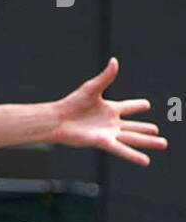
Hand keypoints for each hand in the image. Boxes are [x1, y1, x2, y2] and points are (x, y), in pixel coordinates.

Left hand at [50, 57, 167, 165]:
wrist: (58, 119)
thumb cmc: (71, 104)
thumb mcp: (92, 89)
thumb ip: (106, 77)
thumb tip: (114, 61)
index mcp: (109, 109)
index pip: (128, 107)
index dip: (137, 106)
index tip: (146, 105)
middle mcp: (110, 123)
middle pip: (133, 127)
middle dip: (146, 130)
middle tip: (158, 132)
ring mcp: (108, 133)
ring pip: (132, 139)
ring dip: (147, 142)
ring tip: (163, 144)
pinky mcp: (103, 142)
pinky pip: (122, 149)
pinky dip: (133, 155)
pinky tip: (145, 161)